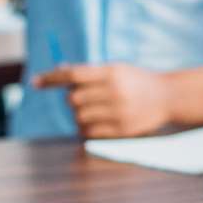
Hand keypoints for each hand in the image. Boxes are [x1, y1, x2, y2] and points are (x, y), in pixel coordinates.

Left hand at [34, 62, 171, 137]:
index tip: (35, 82)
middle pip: (73, 98)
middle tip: (81, 98)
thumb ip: (90, 73)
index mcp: (112, 72)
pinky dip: (85, 129)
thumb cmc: (136, 81)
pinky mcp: (121, 130)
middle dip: (72, 99)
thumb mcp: (117, 70)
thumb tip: (59, 74)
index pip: (73, 74)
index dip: (52, 78)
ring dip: (78, 115)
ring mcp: (118, 112)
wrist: (167, 96)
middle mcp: (114, 91)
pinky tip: (93, 123)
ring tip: (89, 111)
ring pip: (79, 117)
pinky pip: (89, 132)